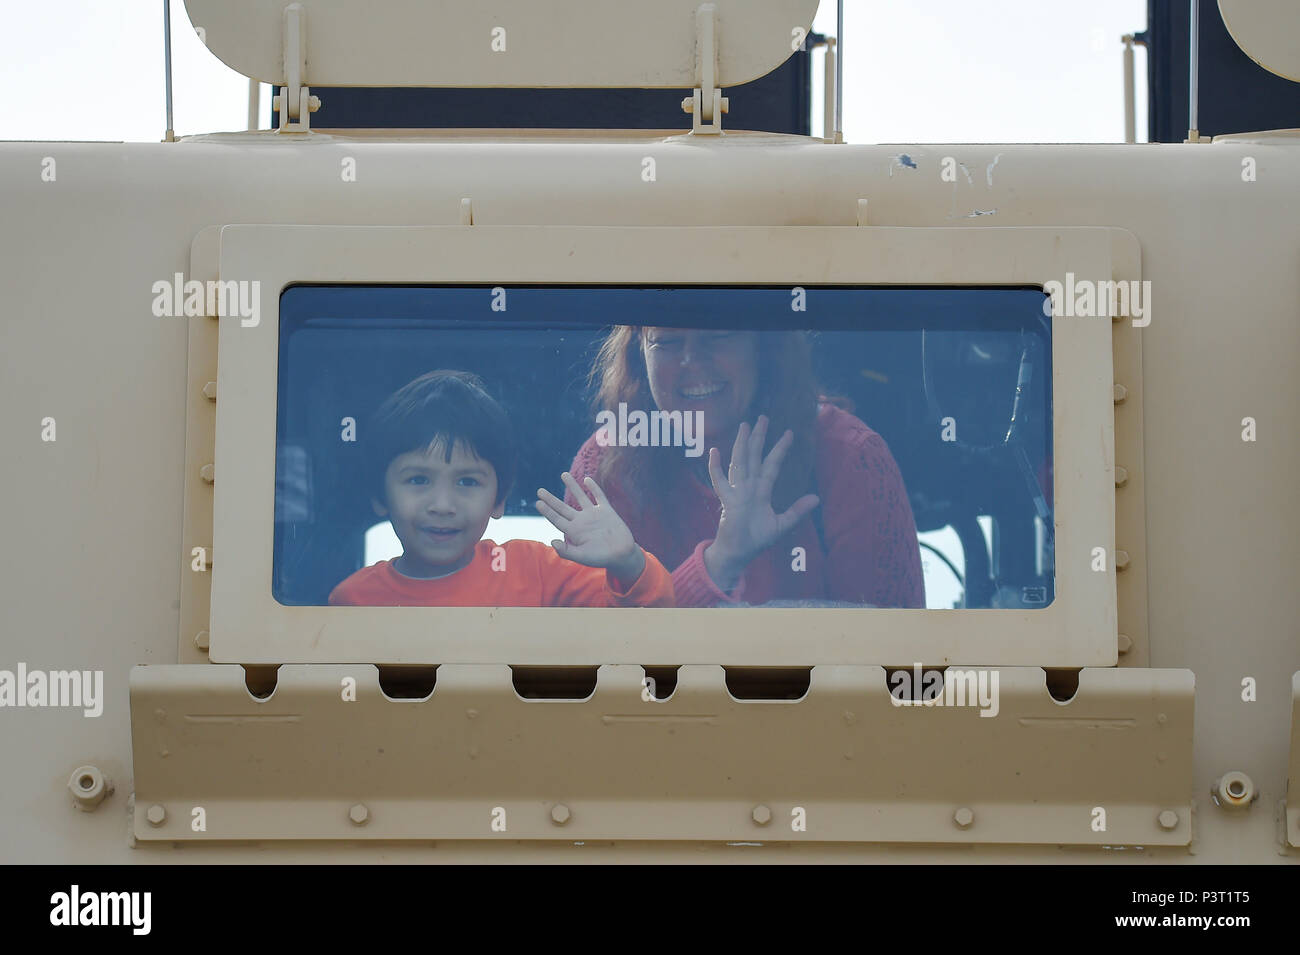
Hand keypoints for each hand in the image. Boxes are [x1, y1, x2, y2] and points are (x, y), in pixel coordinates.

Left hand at [536, 472, 644, 583]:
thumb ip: (566, 551)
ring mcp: (593, 515)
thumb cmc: (601, 558)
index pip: (557, 519)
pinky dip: (593, 488)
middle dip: (551, 499)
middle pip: (563, 507)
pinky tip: (587, 479)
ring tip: (563, 474)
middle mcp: (581, 521)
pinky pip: (599, 496)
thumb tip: (552, 541)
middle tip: (539, 491)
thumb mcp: (582, 557)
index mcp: (574, 531)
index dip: (547, 511)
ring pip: (580, 497)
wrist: (622, 555)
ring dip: (572, 486)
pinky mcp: (606, 511)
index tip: (538, 502)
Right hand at [704, 416, 819, 589]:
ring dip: (742, 444)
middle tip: (763, 417)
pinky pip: (720, 481)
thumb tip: (816, 498)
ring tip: (744, 426)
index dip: (780, 449)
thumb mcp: (782, 525)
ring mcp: (737, 492)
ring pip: (740, 462)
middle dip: (759, 437)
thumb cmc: (757, 539)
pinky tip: (714, 451)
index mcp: (762, 490)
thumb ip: (797, 511)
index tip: (789, 433)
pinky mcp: (727, 501)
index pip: (772, 465)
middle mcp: (749, 487)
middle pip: (755, 456)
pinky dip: (715, 467)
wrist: (740, 552)